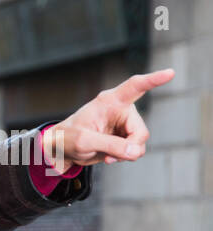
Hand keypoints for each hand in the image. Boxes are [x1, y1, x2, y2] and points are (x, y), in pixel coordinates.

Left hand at [41, 69, 174, 171]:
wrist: (60, 150)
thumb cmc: (67, 138)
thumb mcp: (84, 141)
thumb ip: (110, 145)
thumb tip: (136, 152)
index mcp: (109, 101)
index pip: (135, 86)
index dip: (154, 79)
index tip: (170, 73)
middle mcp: (121, 110)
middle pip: (140, 131)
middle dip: (130, 147)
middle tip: (111, 157)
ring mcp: (124, 124)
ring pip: (140, 142)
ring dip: (126, 154)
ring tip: (107, 156)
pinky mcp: (124, 137)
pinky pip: (134, 150)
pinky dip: (124, 157)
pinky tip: (109, 157)